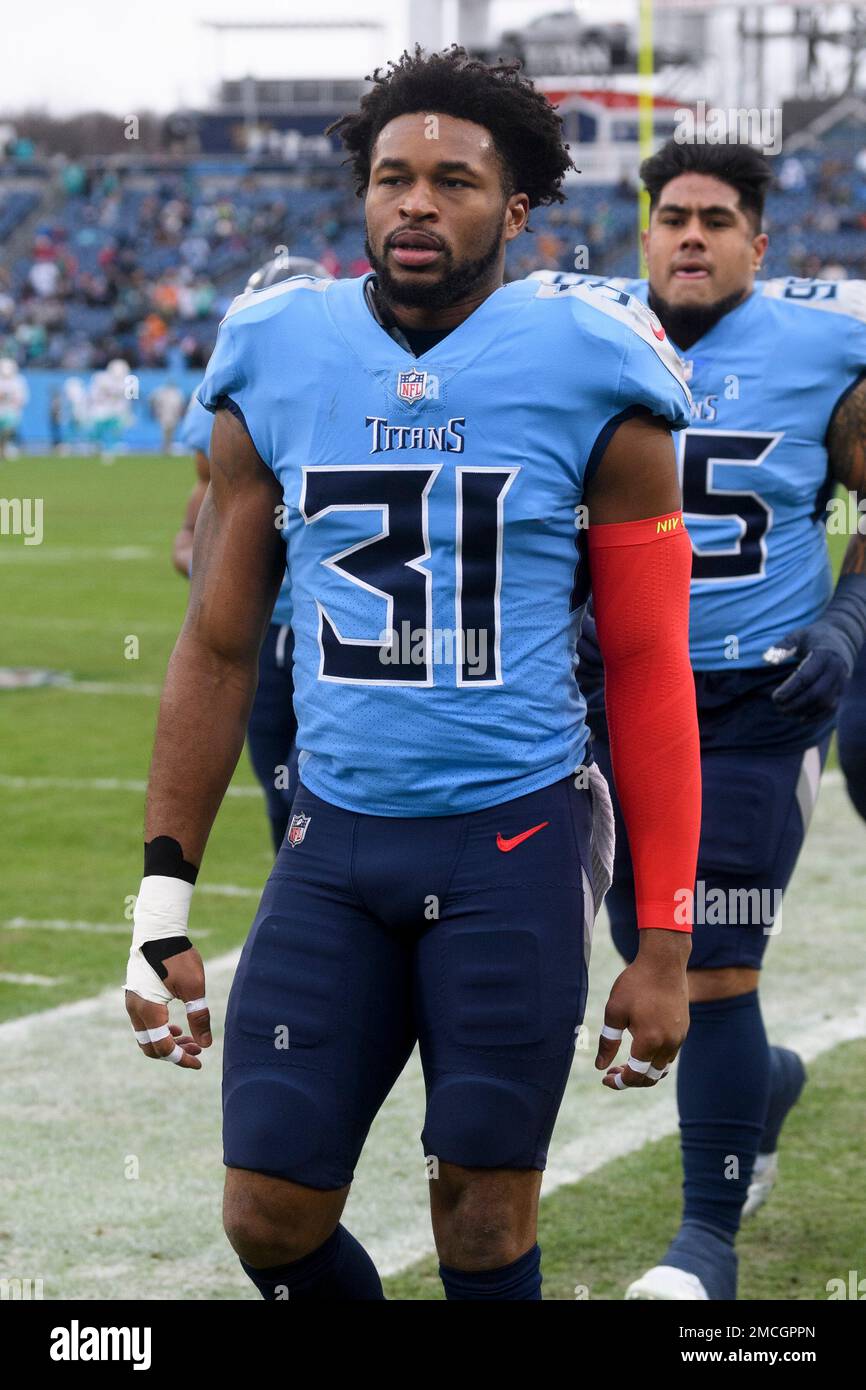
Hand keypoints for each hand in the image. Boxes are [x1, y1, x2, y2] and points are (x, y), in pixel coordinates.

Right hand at [125, 943, 211, 1069]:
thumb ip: (198, 1017)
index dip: (181, 1059)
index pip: (163, 1047)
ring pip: (146, 1036)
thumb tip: (206, 1045)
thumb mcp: (194, 987)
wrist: (159, 932)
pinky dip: (159, 1031)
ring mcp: (132, 1003)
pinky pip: (144, 1024)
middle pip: (151, 1046)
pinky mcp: (135, 996)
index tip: (199, 1062)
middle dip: (174, 1053)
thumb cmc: (178, 957)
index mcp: (148, 1011)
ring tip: (190, 1040)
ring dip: (167, 1042)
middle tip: (197, 1051)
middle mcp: (135, 1011)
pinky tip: (176, 1027)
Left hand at [596, 929, 689, 1089]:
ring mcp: (679, 1037)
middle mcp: (669, 1043)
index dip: (619, 1082)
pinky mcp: (684, 1029)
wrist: (664, 962)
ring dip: (644, 1071)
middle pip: (651, 1077)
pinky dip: (655, 1059)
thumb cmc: (636, 983)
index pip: (635, 1075)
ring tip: (625, 1063)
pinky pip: (670, 1054)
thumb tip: (600, 1066)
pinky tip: (640, 1048)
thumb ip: (608, 1042)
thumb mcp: (614, 1011)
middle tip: (612, 1072)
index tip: (604, 1079)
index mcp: (650, 1040)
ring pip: (662, 1068)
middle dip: (631, 1079)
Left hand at [770, 623, 852, 719]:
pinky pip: (831, 709)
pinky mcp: (842, 691)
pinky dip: (817, 717)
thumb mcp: (798, 635)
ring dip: (804, 711)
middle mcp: (836, 670)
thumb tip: (767, 659)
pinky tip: (800, 719)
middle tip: (778, 707)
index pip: (806, 677)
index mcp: (824, 655)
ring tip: (785, 712)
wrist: (841, 640)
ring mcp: (842, 682)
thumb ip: (783, 646)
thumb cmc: (814, 637)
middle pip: (817, 693)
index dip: (789, 689)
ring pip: (825, 704)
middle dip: (796, 703)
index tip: (774, 698)